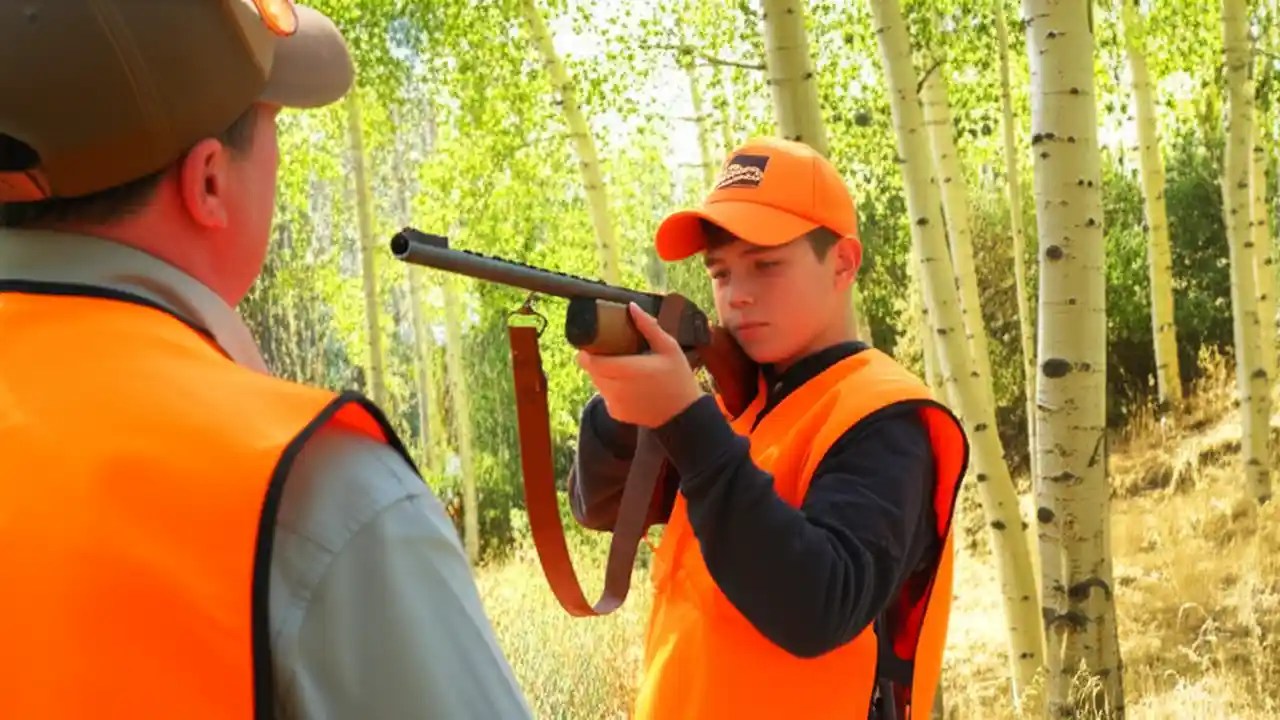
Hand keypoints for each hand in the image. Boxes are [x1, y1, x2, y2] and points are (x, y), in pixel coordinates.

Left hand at [575, 302, 704, 428]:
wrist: (684, 415)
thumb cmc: (678, 378)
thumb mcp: (669, 348)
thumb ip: (648, 327)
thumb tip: (632, 306)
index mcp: (628, 370)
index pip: (591, 362)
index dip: (585, 352)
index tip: (591, 343)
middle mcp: (617, 389)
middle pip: (591, 371)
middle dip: (596, 360)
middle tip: (610, 352)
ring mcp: (615, 403)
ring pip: (597, 383)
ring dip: (603, 373)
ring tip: (622, 367)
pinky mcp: (616, 413)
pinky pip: (605, 396)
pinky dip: (611, 388)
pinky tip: (629, 384)